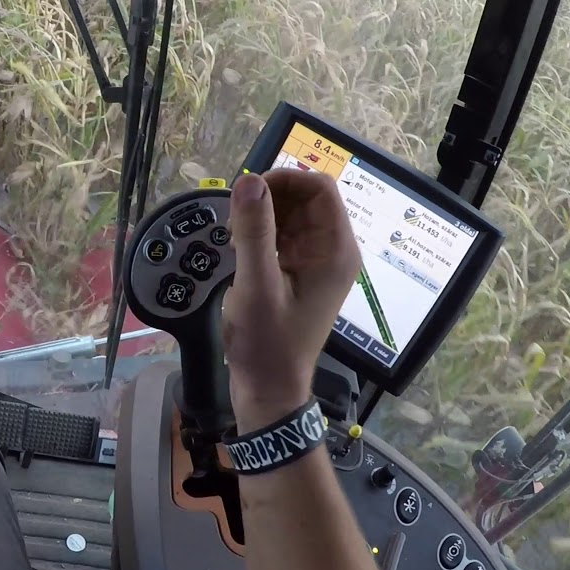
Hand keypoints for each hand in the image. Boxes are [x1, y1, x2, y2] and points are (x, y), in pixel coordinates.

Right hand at [223, 171, 360, 430]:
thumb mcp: (257, 286)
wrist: (268, 390)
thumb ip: (254, 231)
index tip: (246, 193)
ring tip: (235, 238)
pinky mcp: (296, 272)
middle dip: (268, 198)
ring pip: (289, 215)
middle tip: (236, 220)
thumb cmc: (267, 344)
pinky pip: (280, 235)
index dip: (284, 180)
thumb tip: (248, 180)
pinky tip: (238, 250)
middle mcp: (331, 250)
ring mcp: (314, 261)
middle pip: (305, 198)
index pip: (319, 189)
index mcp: (335, 251)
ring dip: (260, 216)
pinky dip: (258, 234)